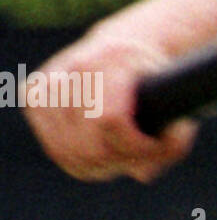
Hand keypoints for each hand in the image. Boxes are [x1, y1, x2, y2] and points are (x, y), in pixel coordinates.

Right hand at [23, 36, 196, 182]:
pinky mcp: (33, 97)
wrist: (127, 45)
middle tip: (144, 154)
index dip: (137, 146)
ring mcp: (49, 82)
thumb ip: (173, 142)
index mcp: (114, 57)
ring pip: (68, 151)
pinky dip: (79, 156)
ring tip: (124, 151)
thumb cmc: (158, 77)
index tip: (159, 147)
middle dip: (121, 159)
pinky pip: (56, 147)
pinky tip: (99, 147)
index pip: (110, 120)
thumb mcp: (179, 101)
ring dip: (99, 162)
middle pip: (89, 145)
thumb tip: (142, 174)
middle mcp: (75, 67)